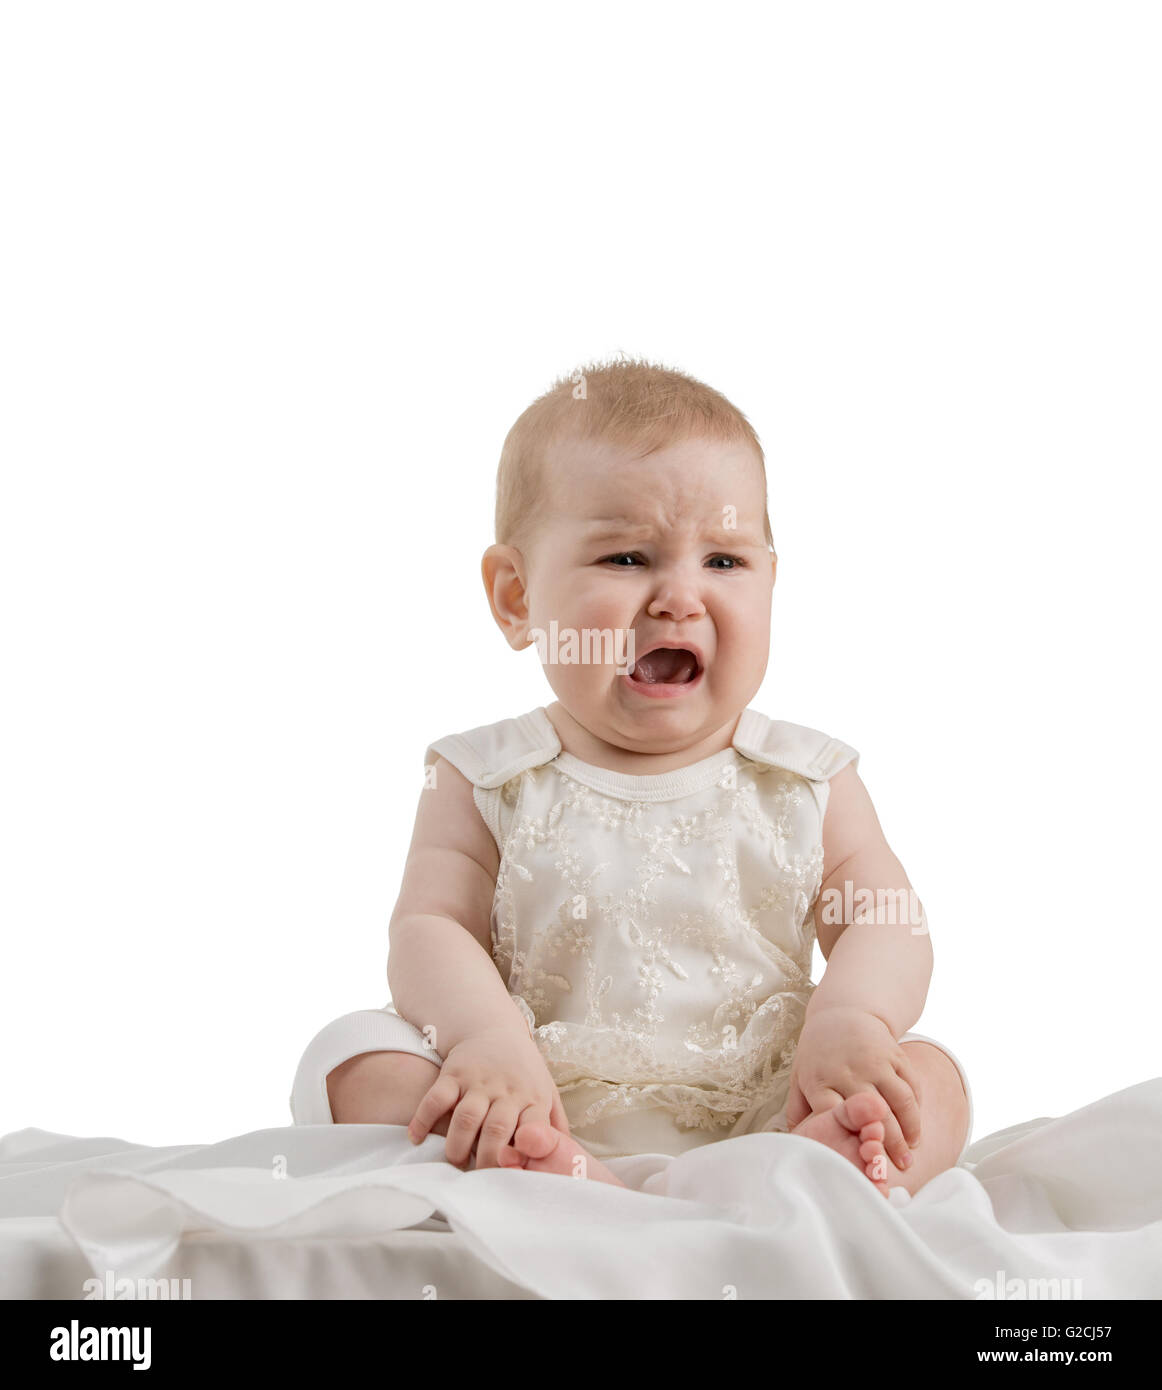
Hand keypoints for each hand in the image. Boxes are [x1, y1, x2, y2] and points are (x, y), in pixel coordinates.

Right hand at [406, 1025, 571, 1169]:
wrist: (493, 1029)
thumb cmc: (523, 1071)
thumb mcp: (546, 1092)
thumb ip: (555, 1127)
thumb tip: (568, 1164)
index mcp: (533, 1098)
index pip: (534, 1128)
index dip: (524, 1153)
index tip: (515, 1172)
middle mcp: (506, 1089)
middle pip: (496, 1129)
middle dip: (486, 1160)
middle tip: (479, 1179)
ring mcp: (478, 1081)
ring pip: (466, 1118)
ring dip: (457, 1146)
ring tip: (454, 1161)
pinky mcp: (453, 1073)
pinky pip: (436, 1098)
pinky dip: (424, 1119)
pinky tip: (417, 1138)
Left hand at [785, 1007, 922, 1168]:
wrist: (842, 1011)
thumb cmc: (818, 1054)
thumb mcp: (799, 1077)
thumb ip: (797, 1111)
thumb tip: (798, 1144)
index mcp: (820, 1080)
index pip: (834, 1116)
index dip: (848, 1141)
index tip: (859, 1162)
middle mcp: (848, 1071)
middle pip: (873, 1114)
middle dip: (888, 1144)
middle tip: (899, 1168)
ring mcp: (875, 1061)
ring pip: (899, 1102)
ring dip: (910, 1131)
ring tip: (910, 1152)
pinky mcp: (895, 1055)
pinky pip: (912, 1086)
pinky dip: (917, 1110)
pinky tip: (915, 1129)